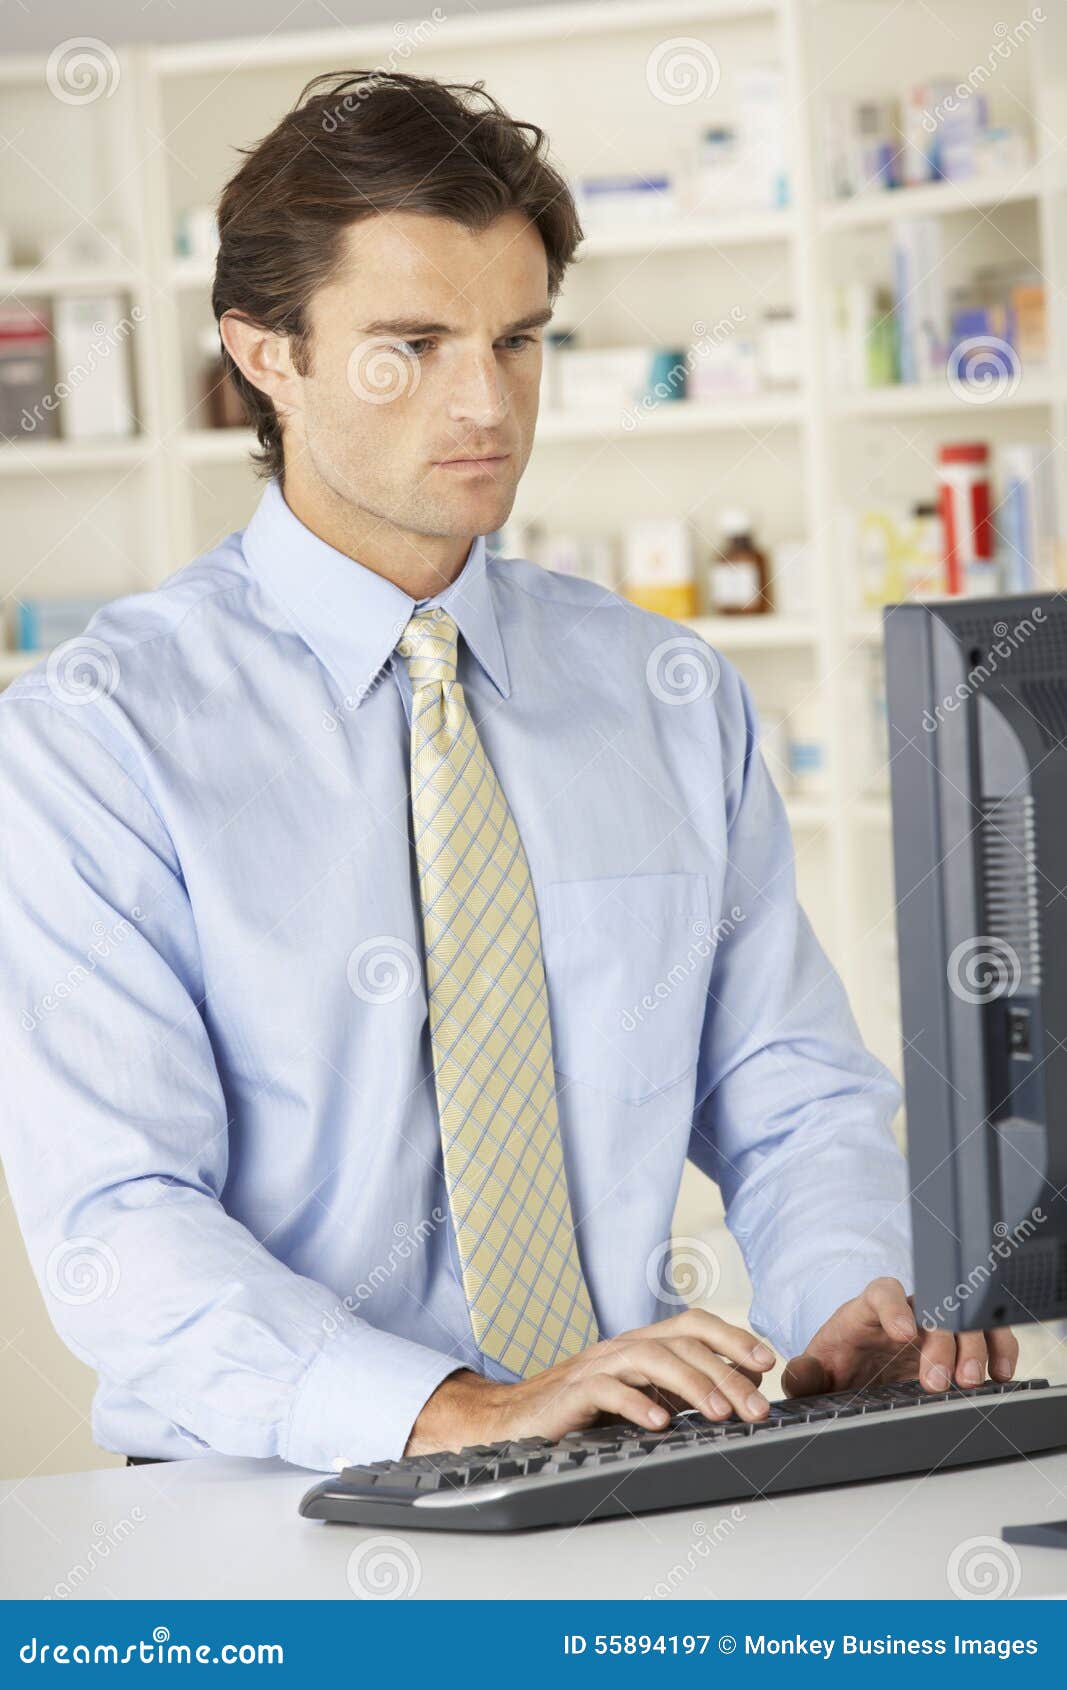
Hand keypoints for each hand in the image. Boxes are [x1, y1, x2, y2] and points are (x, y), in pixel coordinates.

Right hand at [404, 1310, 778, 1456]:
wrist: (515, 1422)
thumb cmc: (583, 1413)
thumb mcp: (640, 1397)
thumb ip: (681, 1390)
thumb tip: (740, 1392)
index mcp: (642, 1344)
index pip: (694, 1325)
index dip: (733, 1338)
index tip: (767, 1362)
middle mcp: (623, 1347)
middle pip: (682, 1342)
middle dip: (726, 1372)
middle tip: (757, 1408)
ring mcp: (597, 1366)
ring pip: (652, 1358)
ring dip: (693, 1384)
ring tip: (721, 1414)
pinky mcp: (572, 1393)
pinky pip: (608, 1390)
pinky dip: (637, 1403)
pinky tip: (662, 1423)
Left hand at [781, 1275, 1018, 1397]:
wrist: (857, 1372)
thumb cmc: (840, 1362)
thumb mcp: (817, 1369)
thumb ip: (805, 1373)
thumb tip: (797, 1377)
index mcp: (868, 1309)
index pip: (882, 1292)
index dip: (895, 1308)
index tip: (903, 1334)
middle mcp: (908, 1311)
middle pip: (933, 1308)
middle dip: (940, 1342)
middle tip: (938, 1380)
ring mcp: (937, 1326)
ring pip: (966, 1319)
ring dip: (975, 1347)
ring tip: (971, 1382)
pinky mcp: (960, 1345)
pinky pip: (989, 1335)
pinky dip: (1000, 1351)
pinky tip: (1000, 1376)